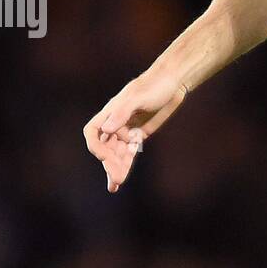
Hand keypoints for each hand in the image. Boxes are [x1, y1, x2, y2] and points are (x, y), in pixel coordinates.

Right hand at [82, 68, 187, 192]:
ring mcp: (127, 130)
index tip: (104, 157)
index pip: (93, 132)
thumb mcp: (138, 97)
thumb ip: (121, 113)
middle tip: (117, 178)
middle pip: (106, 147)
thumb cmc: (154, 85)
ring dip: (116, 168)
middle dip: (110, 163)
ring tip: (116, 183)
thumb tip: (106, 129)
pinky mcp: (138, 136)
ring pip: (117, 153)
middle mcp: (116, 123)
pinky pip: (128, 153)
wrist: (173, 83)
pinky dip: (125, 165)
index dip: (95, 146)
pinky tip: (121, 178)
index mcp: (111, 113)